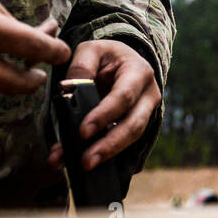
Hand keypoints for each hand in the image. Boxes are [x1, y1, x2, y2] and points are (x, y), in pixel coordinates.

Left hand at [47, 39, 160, 172]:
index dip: (104, 116)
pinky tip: (77, 162)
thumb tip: (68, 90)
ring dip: (105, 155)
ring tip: (81, 167)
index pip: (123, 97)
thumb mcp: (92, 50)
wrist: (122, 61)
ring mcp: (145, 114)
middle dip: (109, 146)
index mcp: (139, 72)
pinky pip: (120, 144)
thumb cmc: (106, 56)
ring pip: (130, 140)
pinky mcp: (134, 127)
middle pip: (134, 126)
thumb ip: (81, 67)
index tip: (83, 132)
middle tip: (85, 162)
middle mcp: (148, 96)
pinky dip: (100, 154)